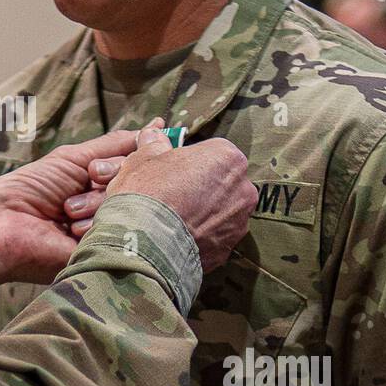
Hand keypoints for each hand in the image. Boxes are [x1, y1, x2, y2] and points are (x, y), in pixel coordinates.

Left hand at [0, 128, 146, 295]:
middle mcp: (112, 208)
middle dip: (112, 176)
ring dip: (97, 201)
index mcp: (105, 186)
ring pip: (131, 206)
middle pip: (139, 184)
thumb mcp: (74, 158)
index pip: (139, 166)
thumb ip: (115, 144)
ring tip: (68, 211)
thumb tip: (156, 127)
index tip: (121, 158)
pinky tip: (72, 226)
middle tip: (87, 180)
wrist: (3, 225)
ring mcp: (111, 231)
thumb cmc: (30, 189)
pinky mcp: (106, 253)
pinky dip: (95, 221)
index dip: (134, 158)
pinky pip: (120, 230)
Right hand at [104, 130, 256, 271]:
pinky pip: (216, 237)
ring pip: (222, 211)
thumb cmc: (146, 193)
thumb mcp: (142, 158)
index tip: (173, 170)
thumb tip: (153, 136)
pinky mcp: (230, 249)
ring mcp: (239, 221)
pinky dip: (201, 237)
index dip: (190, 161)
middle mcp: (243, 188)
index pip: (213, 152)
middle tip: (173, 195)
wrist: (145, 245)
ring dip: (204, 213)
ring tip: (175, 220)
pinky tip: (178, 238)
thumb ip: (154, 144)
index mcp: (227, 156)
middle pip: (223, 182)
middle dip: (203, 187)